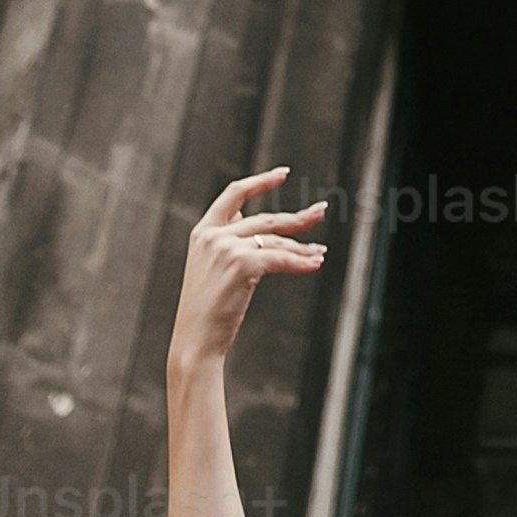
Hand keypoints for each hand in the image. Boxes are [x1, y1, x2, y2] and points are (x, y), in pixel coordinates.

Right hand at [168, 167, 326, 375]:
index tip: (284, 173)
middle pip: (265, 219)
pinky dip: (301, 262)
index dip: (261, 181)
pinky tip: (316, 264)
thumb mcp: (211, 269)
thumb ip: (230, 245)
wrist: (195, 342)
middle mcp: (213, 235)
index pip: (234, 194)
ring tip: (320, 252)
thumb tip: (266, 232)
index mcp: (202, 232)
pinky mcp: (242, 264)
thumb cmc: (206, 312)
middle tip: (321, 211)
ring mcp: (227, 248)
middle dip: (296, 217)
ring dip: (302, 247)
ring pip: (276, 242)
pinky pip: (281, 259)